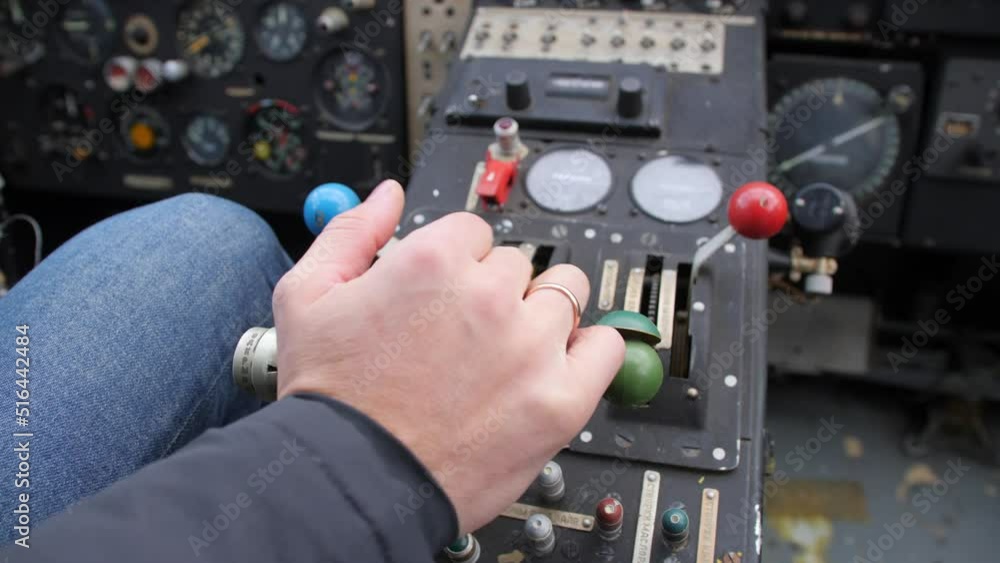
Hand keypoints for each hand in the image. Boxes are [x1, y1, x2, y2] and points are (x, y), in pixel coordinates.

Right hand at [272, 179, 624, 532]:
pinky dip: (591, 349)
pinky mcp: (561, 398)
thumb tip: (389, 197)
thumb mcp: (307, 297)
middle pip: (518, 264)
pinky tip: (559, 362)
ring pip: (565, 293)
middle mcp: (489, 298)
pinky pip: (606, 346)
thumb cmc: (331, 399)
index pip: (474, 233)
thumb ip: (351, 233)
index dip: (458, 263)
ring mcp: (531, 347)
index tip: (449, 293)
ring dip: (543, 312)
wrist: (353, 481)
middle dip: (495, 290)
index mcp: (433, 263)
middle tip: (470, 332)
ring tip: (511, 348)